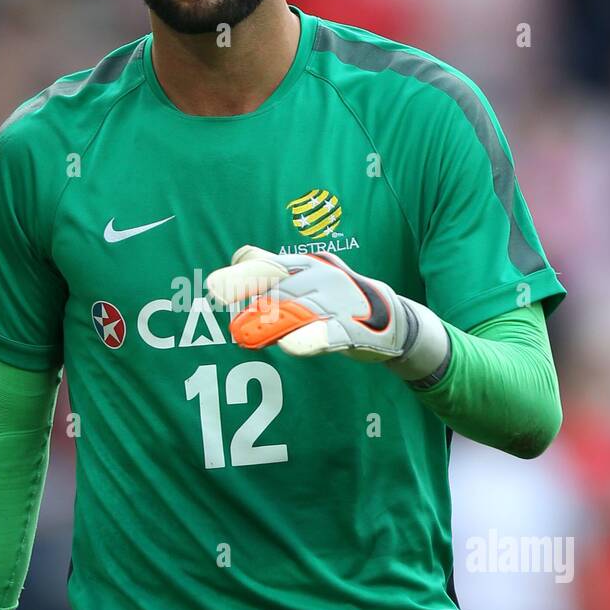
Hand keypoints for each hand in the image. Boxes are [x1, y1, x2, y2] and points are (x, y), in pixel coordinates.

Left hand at [204, 244, 449, 380]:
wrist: (392, 320)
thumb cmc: (337, 298)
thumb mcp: (308, 278)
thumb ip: (273, 273)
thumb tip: (232, 265)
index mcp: (308, 265)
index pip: (269, 262)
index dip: (243, 273)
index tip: (217, 288)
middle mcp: (321, 278)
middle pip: (279, 284)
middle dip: (248, 290)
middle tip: (220, 301)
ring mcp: (338, 303)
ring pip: (299, 309)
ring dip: (269, 322)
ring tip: (244, 336)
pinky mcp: (352, 330)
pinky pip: (329, 334)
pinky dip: (310, 340)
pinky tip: (290, 348)